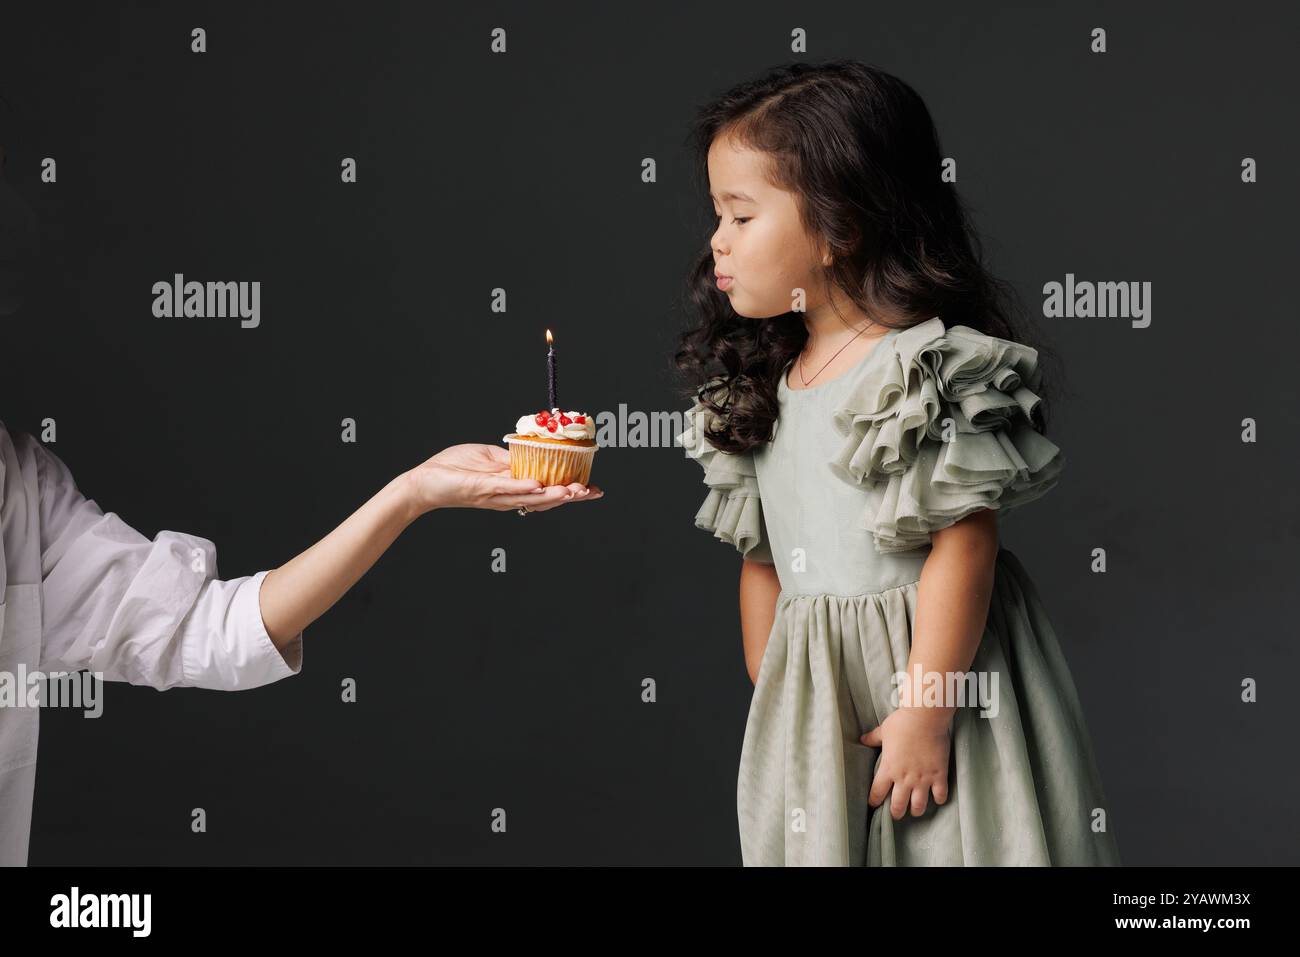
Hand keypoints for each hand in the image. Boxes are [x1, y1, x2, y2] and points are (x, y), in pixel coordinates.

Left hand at [404, 443, 603, 515]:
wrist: (424, 481)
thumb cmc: (452, 469)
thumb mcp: (488, 457)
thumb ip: (510, 458)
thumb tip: (530, 452)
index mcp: (512, 487)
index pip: (547, 490)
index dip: (571, 490)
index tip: (593, 488)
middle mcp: (508, 496)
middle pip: (546, 499)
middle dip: (571, 496)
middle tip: (592, 492)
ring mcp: (497, 495)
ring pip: (531, 498)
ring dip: (554, 495)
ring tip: (574, 491)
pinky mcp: (483, 489)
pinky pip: (507, 489)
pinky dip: (523, 488)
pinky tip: (539, 486)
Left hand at [862, 706, 953, 820]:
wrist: (925, 718)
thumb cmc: (902, 723)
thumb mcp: (884, 731)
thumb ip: (873, 738)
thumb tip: (862, 739)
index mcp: (888, 769)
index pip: (877, 793)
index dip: (874, 801)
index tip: (873, 805)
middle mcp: (904, 778)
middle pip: (898, 806)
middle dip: (896, 813)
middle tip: (896, 813)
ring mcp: (923, 779)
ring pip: (919, 806)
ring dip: (916, 810)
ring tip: (915, 810)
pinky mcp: (939, 775)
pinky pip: (940, 796)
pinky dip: (939, 800)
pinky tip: (937, 798)